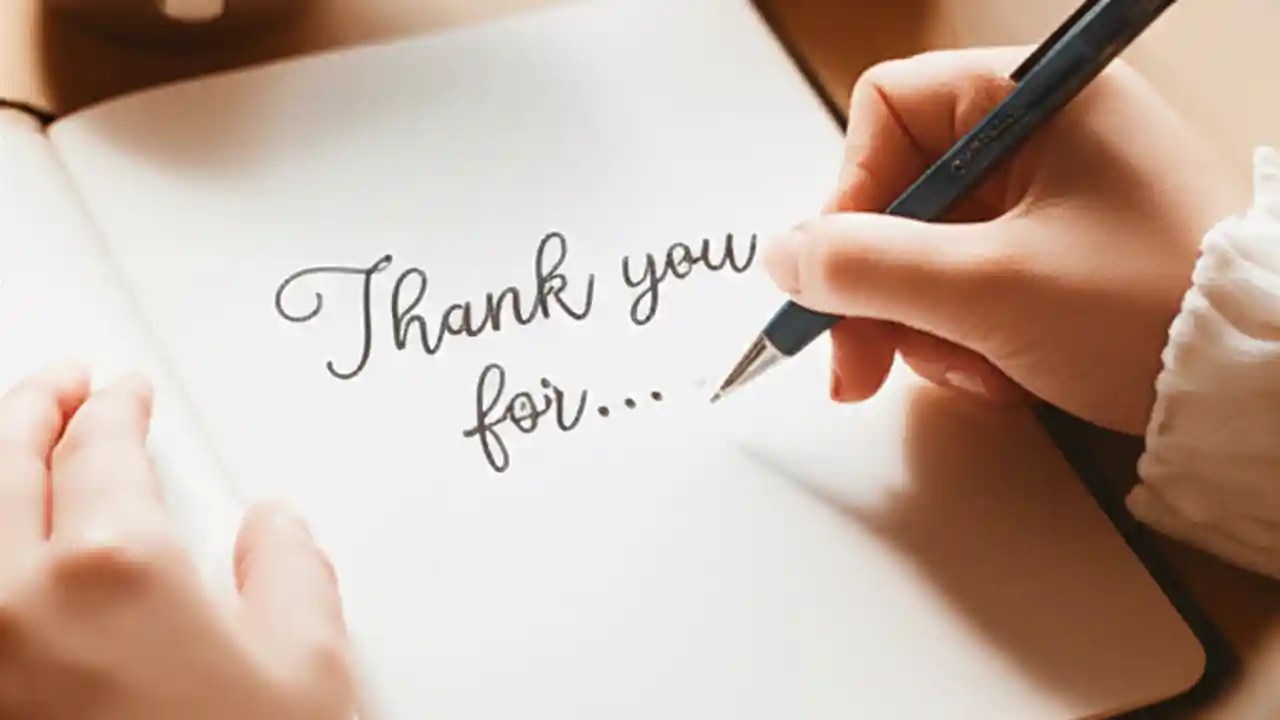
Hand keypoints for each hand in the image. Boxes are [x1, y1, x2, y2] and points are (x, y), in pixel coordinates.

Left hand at [0, 365, 356, 719]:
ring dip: (1, 468)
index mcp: (113, 568)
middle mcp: (20, 606)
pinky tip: (17, 547)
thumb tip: (276, 535)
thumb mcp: (308, 670)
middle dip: (33, 411)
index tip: (125, 395)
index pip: (99, 449)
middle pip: (5, 466)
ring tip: (22, 449)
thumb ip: (294, 577)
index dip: (114, 408)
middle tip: (59, 388)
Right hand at [763, 47, 1244, 433]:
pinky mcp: (1060, 256)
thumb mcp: (987, 288)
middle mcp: (1040, 136)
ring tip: (976, 371)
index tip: (835, 277)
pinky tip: (1006, 375)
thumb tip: (782, 254)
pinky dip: (971, 339)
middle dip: (882, 289)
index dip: (848, 197)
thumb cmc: (1149, 310)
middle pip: (902, 196)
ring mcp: (1052, 198)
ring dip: (929, 327)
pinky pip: (973, 287)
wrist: (1257, 390)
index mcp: (1034, 98)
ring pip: (930, 254)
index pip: (887, 114)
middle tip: (861, 365)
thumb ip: (866, 265)